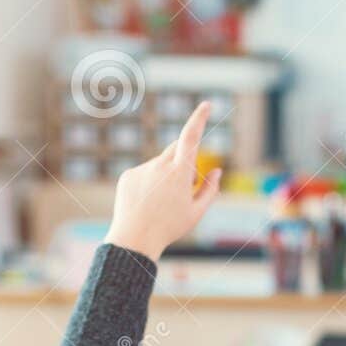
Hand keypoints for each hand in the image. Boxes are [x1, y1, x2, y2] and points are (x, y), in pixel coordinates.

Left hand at [102, 102, 221, 260]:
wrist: (135, 240)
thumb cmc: (169, 228)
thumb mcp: (196, 212)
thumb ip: (209, 189)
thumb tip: (217, 171)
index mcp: (179, 173)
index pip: (191, 137)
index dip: (199, 119)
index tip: (206, 105)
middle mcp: (160, 166)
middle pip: (176, 150)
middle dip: (183, 161)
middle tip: (184, 187)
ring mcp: (142, 169)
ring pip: (159, 164)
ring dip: (164, 176)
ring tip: (160, 204)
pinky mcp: (129, 175)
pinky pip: (144, 173)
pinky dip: (148, 183)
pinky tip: (146, 203)